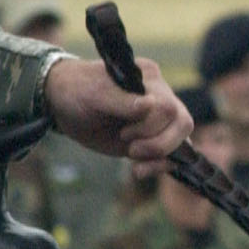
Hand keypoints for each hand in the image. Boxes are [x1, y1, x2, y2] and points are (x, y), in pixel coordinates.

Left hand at [44, 55, 191, 166]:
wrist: (66, 104)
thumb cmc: (78, 92)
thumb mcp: (94, 94)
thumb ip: (122, 101)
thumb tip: (150, 106)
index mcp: (149, 78)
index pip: (167, 107)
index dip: (149, 127)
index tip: (123, 132)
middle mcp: (160, 96)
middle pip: (182, 123)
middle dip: (159, 144)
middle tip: (130, 150)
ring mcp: (158, 119)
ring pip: (181, 140)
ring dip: (159, 157)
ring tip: (133, 162)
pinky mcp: (152, 137)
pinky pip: (171, 155)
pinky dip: (158, 166)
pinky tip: (138, 170)